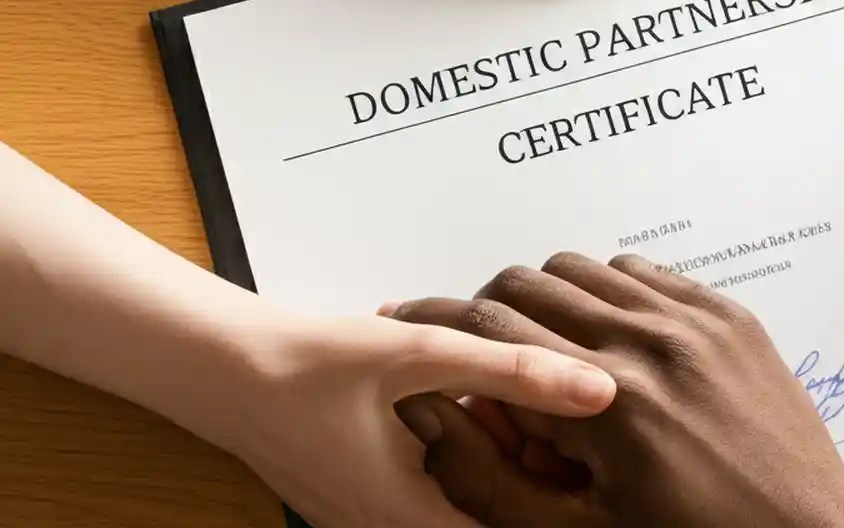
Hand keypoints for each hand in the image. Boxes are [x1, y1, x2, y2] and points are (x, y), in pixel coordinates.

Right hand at [226, 311, 615, 527]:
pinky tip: (459, 402)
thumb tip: (597, 389)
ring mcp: (372, 520)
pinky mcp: (363, 499)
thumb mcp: (421, 355)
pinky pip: (427, 489)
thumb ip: (512, 370)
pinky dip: (453, 451)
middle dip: (523, 469)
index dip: (549, 490)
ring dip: (488, 457)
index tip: (569, 451)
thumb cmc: (306, 364)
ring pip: (459, 502)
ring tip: (503, 407)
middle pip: (488, 518)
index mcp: (408, 516)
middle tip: (542, 420)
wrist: (222, 366)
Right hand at [384, 252, 843, 527]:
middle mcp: (652, 344)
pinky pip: (645, 271)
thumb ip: (487, 479)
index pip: (490, 329)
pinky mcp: (728, 316)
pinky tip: (609, 336)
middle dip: (488, 307)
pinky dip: (611, 291)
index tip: (413, 326)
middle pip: (530, 281)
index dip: (437, 326)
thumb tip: (431, 415)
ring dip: (549, 296)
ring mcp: (697, 322)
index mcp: (608, 402)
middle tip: (484, 349)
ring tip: (548, 346)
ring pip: (584, 266)